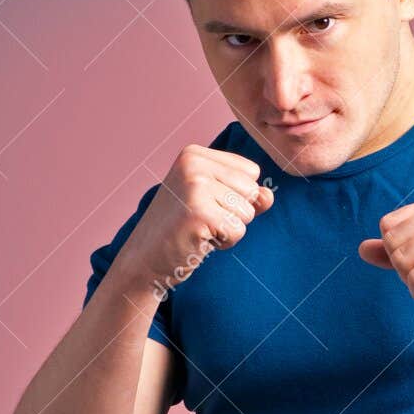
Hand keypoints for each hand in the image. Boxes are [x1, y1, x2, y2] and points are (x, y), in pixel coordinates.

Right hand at [118, 144, 274, 301]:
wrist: (144, 259)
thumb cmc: (181, 229)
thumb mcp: (214, 202)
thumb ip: (245, 195)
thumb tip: (268, 196)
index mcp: (194, 154)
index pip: (251, 172)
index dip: (236, 196)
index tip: (205, 204)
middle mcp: (193, 164)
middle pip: (252, 190)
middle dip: (235, 214)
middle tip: (201, 220)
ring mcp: (194, 187)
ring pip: (247, 212)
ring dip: (229, 229)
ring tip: (199, 229)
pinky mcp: (199, 213)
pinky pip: (238, 231)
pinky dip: (224, 243)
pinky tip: (199, 239)